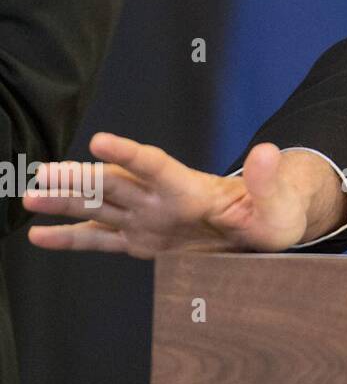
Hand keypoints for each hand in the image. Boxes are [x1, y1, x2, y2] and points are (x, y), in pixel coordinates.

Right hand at [22, 134, 341, 257]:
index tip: (99, 141)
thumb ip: (266, 181)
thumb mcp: (277, 203)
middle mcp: (162, 199)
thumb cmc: (274, 214)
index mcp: (191, 188)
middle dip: (80, 178)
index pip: (154, 165)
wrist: (266, 230)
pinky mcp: (144, 242)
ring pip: (101, 208)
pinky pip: (102, 240)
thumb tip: (268, 151)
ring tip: (30, 197)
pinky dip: (72, 239)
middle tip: (42, 173)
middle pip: (115, 184)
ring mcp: (150, 219)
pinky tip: (40, 236)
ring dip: (67, 202)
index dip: (128, 153)